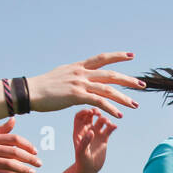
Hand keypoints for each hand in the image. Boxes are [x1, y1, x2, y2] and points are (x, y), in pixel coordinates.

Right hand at [0, 118, 39, 172]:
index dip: (27, 145)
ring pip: (8, 165)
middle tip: (40, 163)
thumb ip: (1, 131)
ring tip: (33, 172)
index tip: (36, 151)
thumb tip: (14, 119)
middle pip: (14, 152)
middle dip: (30, 158)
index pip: (14, 139)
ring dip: (23, 169)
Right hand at [27, 52, 144, 118]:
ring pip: (108, 89)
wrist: (30, 92)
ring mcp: (79, 83)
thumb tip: (78, 76)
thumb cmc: (42, 86)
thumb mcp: (60, 75)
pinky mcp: (76, 96)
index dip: (118, 56)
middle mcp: (81, 72)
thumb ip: (73, 75)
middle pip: (110, 74)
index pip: (102, 58)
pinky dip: (111, 109)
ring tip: (135, 105)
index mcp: (78, 66)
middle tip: (142, 85)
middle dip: (128, 80)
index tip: (131, 56)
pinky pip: (99, 102)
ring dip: (123, 98)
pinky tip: (119, 116)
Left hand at [72, 109, 116, 172]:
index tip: (90, 112)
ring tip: (108, 123)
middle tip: (99, 114)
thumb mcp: (81, 152)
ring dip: (105, 119)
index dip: (84, 112)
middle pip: (91, 115)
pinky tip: (115, 127)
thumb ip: (85, 141)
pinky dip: (112, 126)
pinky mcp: (104, 138)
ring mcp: (96, 133)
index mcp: (79, 131)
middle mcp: (87, 130)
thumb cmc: (82, 161)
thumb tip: (91, 131)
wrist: (89, 169)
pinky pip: (109, 129)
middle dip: (95, 112)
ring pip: (101, 121)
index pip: (79, 116)